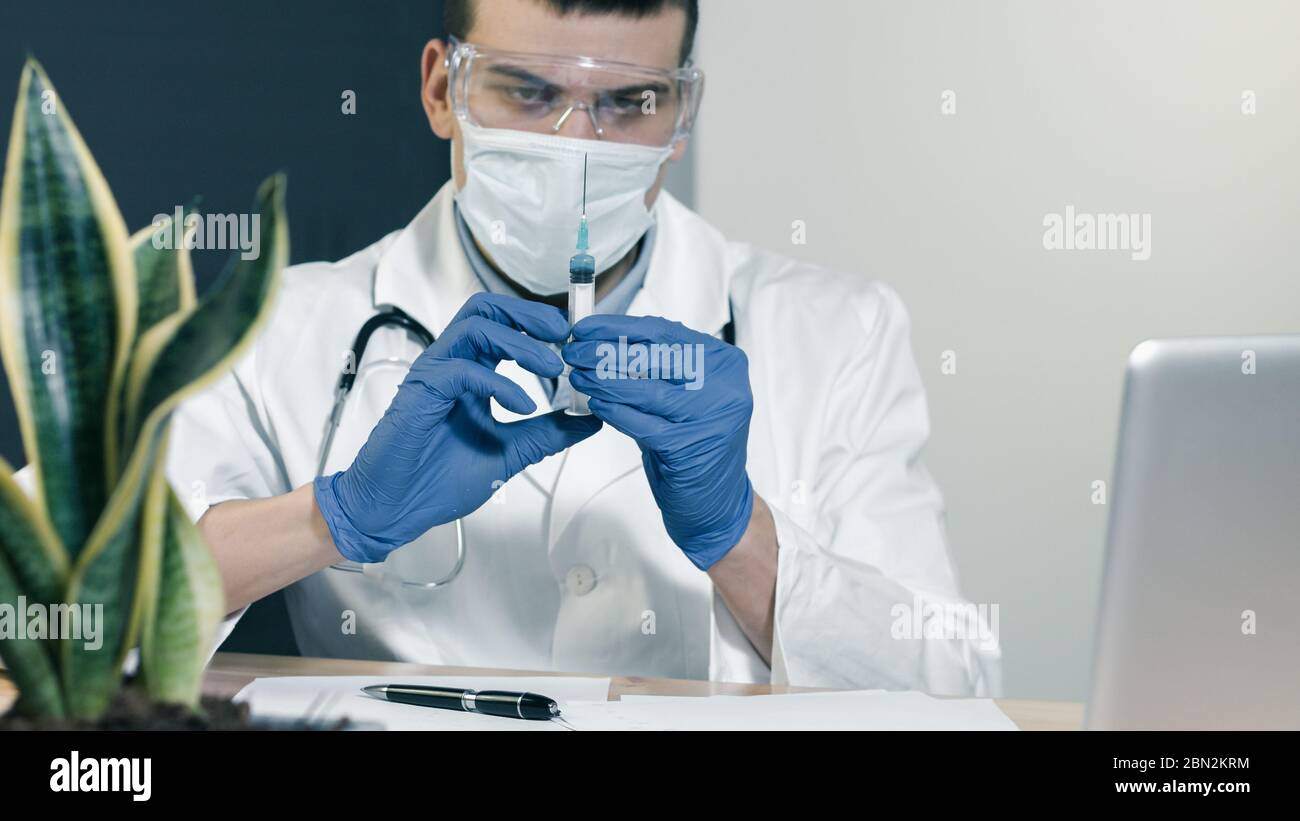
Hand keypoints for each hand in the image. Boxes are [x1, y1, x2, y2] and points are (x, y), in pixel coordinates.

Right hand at [315, 293, 601, 562]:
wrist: (398, 508)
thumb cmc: (439, 479)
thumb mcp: (511, 452)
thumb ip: (548, 434)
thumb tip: (591, 419)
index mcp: (473, 373)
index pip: (505, 325)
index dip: (540, 323)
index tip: (575, 339)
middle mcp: (453, 365)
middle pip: (488, 310)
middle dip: (530, 314)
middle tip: (565, 335)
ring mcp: (435, 374)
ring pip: (476, 327)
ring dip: (520, 342)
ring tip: (551, 369)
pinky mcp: (422, 391)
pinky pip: (463, 370)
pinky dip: (499, 384)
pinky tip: (521, 407)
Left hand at [563, 314, 754, 569]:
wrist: (716, 503)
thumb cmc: (693, 445)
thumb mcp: (683, 396)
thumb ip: (655, 367)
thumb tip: (604, 341)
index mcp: (723, 362)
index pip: (664, 332)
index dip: (619, 328)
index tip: (587, 328)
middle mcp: (724, 386)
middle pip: (654, 356)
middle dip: (606, 351)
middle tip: (574, 352)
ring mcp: (711, 417)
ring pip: (646, 389)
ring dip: (604, 381)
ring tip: (578, 377)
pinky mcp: (690, 447)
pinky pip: (641, 423)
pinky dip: (614, 412)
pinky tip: (595, 406)